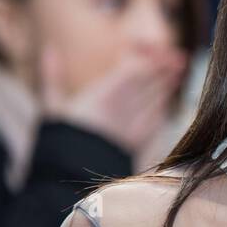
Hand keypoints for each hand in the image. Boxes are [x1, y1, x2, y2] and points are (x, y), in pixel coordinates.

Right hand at [38, 45, 187, 157]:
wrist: (68, 176)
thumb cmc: (59, 139)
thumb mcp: (52, 106)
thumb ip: (53, 76)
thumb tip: (49, 50)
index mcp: (102, 95)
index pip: (135, 70)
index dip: (150, 58)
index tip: (156, 50)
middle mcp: (121, 109)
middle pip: (151, 82)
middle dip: (166, 68)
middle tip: (177, 58)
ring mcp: (133, 125)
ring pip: (158, 98)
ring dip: (168, 84)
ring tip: (177, 72)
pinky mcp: (139, 141)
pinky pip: (158, 118)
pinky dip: (164, 104)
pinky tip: (165, 97)